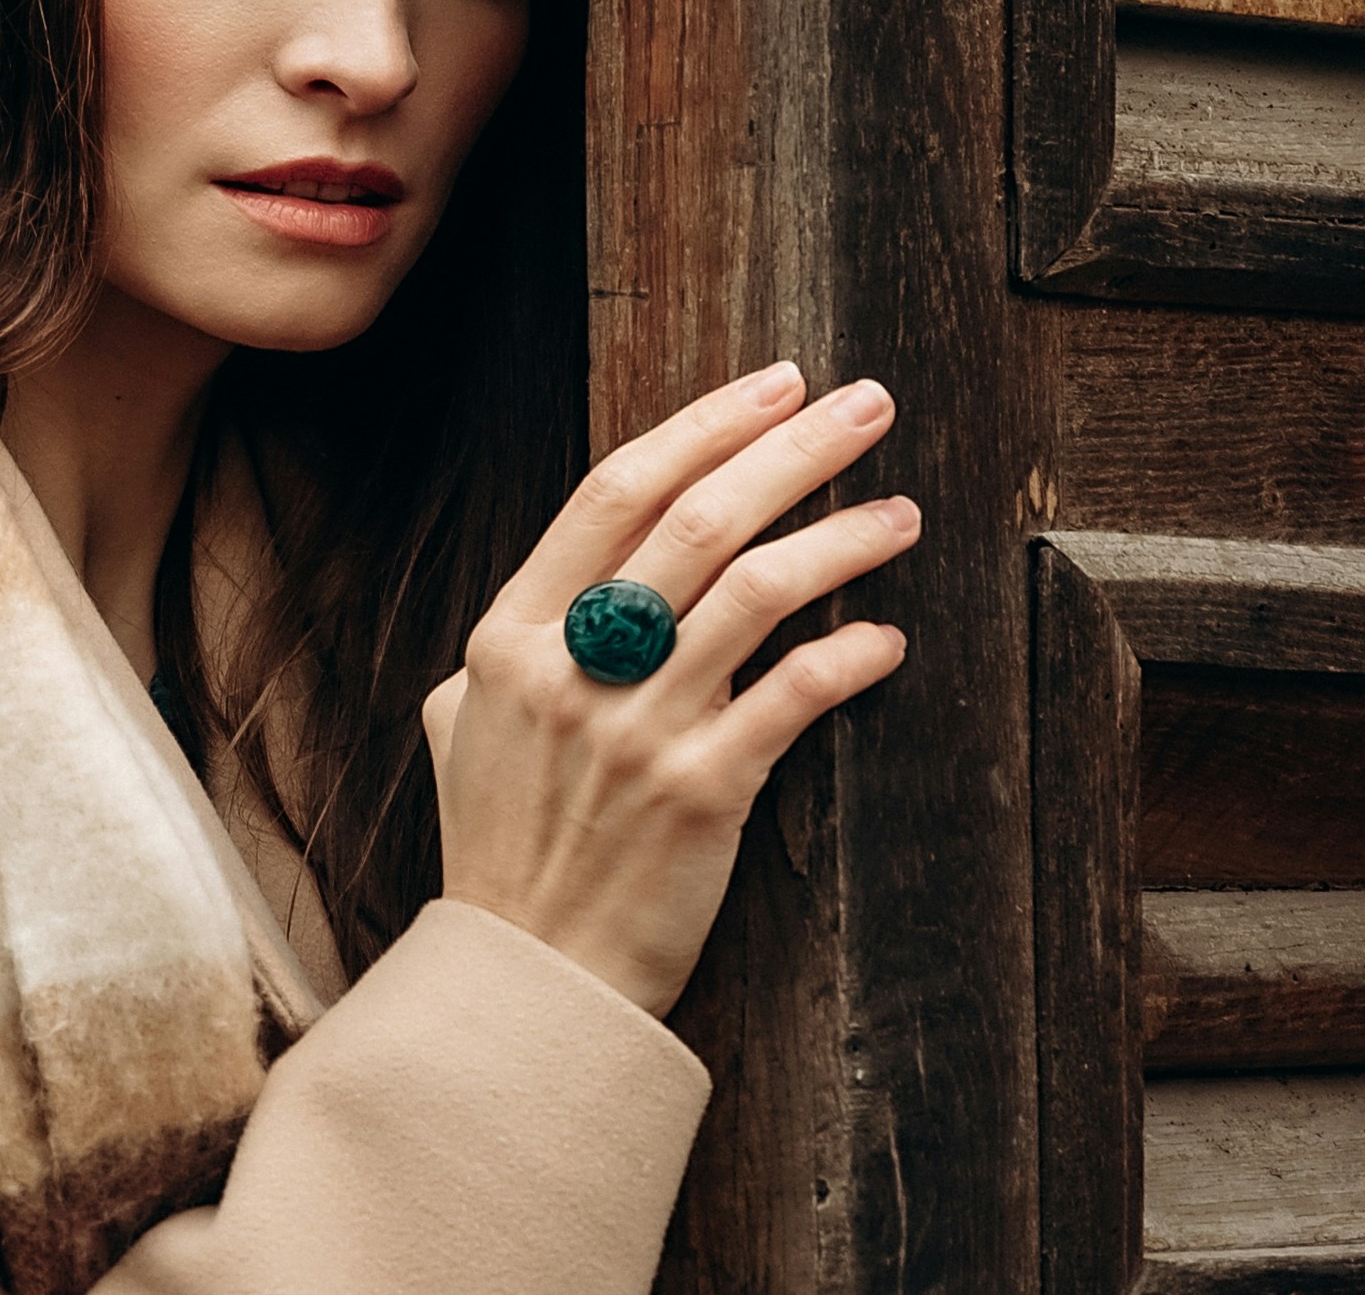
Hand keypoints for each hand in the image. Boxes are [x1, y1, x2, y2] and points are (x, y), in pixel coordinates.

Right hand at [419, 362, 912, 1018]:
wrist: (528, 978)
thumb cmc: (500, 850)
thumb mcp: (462, 729)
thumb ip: (511, 650)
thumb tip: (564, 591)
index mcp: (511, 636)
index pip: (616, 489)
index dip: (705, 425)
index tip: (776, 387)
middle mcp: (573, 667)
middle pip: (701, 519)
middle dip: (795, 449)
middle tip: (866, 406)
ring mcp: (638, 729)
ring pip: (760, 595)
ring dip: (843, 540)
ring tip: (902, 513)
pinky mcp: (701, 794)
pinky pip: (792, 698)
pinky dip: (849, 656)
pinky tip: (887, 638)